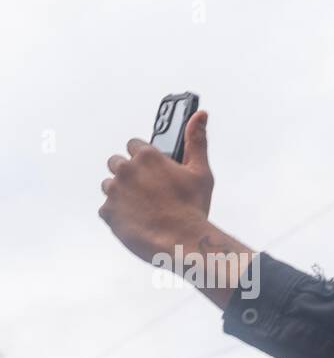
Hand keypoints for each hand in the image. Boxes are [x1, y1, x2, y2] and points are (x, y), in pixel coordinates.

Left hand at [99, 109, 214, 264]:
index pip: (134, 146)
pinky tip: (137, 221)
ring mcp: (114, 191)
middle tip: (149, 191)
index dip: (145, 159)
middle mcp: (126, 170)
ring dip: (122, 194)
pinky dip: (119, 215)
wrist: (183, 242)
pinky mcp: (107, 212)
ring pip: (110, 186)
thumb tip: (200, 115)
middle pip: (117, 163)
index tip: (153, 171)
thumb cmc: (193, 208)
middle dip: (130, 175)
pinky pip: (108, 209)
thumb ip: (196, 141)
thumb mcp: (200, 172)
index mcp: (147, 157)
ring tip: (143, 208)